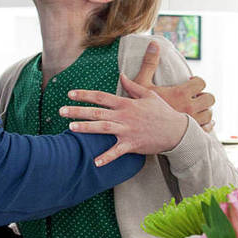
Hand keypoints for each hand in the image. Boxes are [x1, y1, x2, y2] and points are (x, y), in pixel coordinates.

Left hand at [62, 73, 190, 165]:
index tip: (70, 94)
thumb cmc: (162, 112)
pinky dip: (106, 157)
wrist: (177, 131)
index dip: (85, 95)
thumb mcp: (149, 95)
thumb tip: (122, 75)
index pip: (101, 97)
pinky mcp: (132, 144)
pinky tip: (95, 162)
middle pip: (97, 112)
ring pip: (103, 128)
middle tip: (61, 111)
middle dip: (78, 111)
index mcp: (126, 103)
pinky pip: (117, 152)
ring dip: (86, 128)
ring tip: (70, 127)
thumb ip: (133, 86)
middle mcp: (124, 116)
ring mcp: (127, 130)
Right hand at [131, 41, 215, 129]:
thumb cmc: (139, 108)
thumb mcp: (142, 84)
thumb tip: (154, 43)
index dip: (198, 82)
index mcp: (181, 94)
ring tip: (197, 109)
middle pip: (209, 99)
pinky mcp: (190, 135)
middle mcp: (190, 108)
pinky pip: (207, 129)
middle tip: (194, 96)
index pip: (201, 83)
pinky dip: (207, 124)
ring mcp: (192, 123)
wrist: (137, 131)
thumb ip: (149, 63)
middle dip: (204, 96)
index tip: (191, 83)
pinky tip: (202, 122)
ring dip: (205, 110)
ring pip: (209, 114)